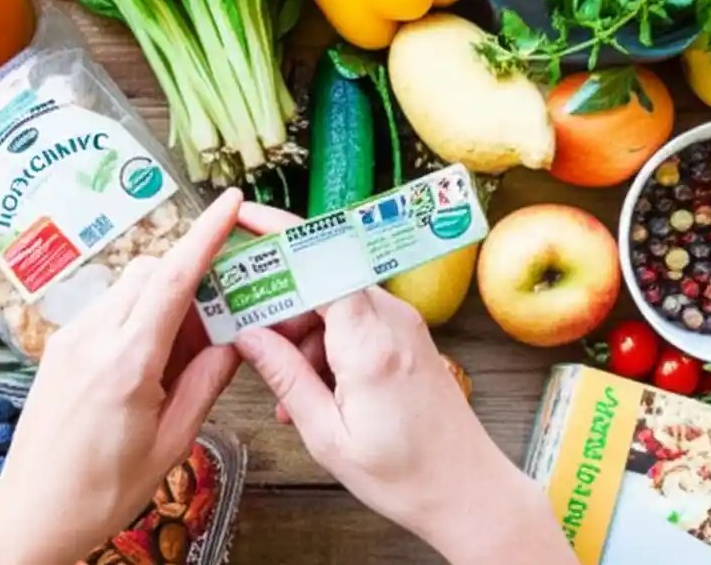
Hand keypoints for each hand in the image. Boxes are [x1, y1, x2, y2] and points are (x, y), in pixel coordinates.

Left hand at [0, 190, 243, 564]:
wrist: (34, 514)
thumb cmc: (104, 491)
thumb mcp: (172, 443)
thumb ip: (206, 383)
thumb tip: (236, 340)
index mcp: (127, 362)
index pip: (173, 278)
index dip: (205, 235)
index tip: (229, 203)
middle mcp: (93, 338)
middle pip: (151, 272)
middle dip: (191, 274)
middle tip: (222, 311)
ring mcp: (69, 340)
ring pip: (128, 288)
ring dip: (164, 298)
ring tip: (185, 349)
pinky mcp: (58, 349)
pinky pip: (107, 310)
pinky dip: (138, 316)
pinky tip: (151, 360)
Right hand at [234, 203, 576, 564]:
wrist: (469, 492)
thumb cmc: (405, 477)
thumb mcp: (328, 437)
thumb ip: (285, 378)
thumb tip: (245, 335)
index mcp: (369, 343)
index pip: (322, 259)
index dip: (278, 231)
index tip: (241, 218)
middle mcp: (391, 321)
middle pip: (319, 278)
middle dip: (276, 299)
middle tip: (241, 328)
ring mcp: (403, 325)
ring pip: (332, 302)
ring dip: (299, 333)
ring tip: (285, 394)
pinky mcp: (406, 336)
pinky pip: (352, 322)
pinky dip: (324, 346)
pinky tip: (312, 392)